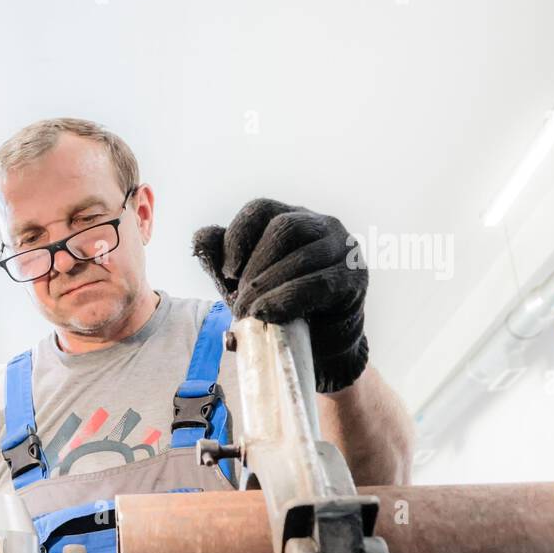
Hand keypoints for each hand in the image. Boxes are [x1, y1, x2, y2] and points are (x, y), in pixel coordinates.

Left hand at [192, 198, 368, 392]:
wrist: (318, 343)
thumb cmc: (278, 305)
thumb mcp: (242, 283)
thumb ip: (220, 261)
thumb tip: (199, 239)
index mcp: (291, 217)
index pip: (260, 209)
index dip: (237, 237)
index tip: (225, 273)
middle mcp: (321, 225)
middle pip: (283, 227)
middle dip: (254, 267)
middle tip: (238, 302)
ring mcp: (343, 249)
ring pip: (301, 255)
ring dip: (267, 287)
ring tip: (250, 313)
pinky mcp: (354, 278)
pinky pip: (319, 283)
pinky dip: (288, 299)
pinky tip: (268, 314)